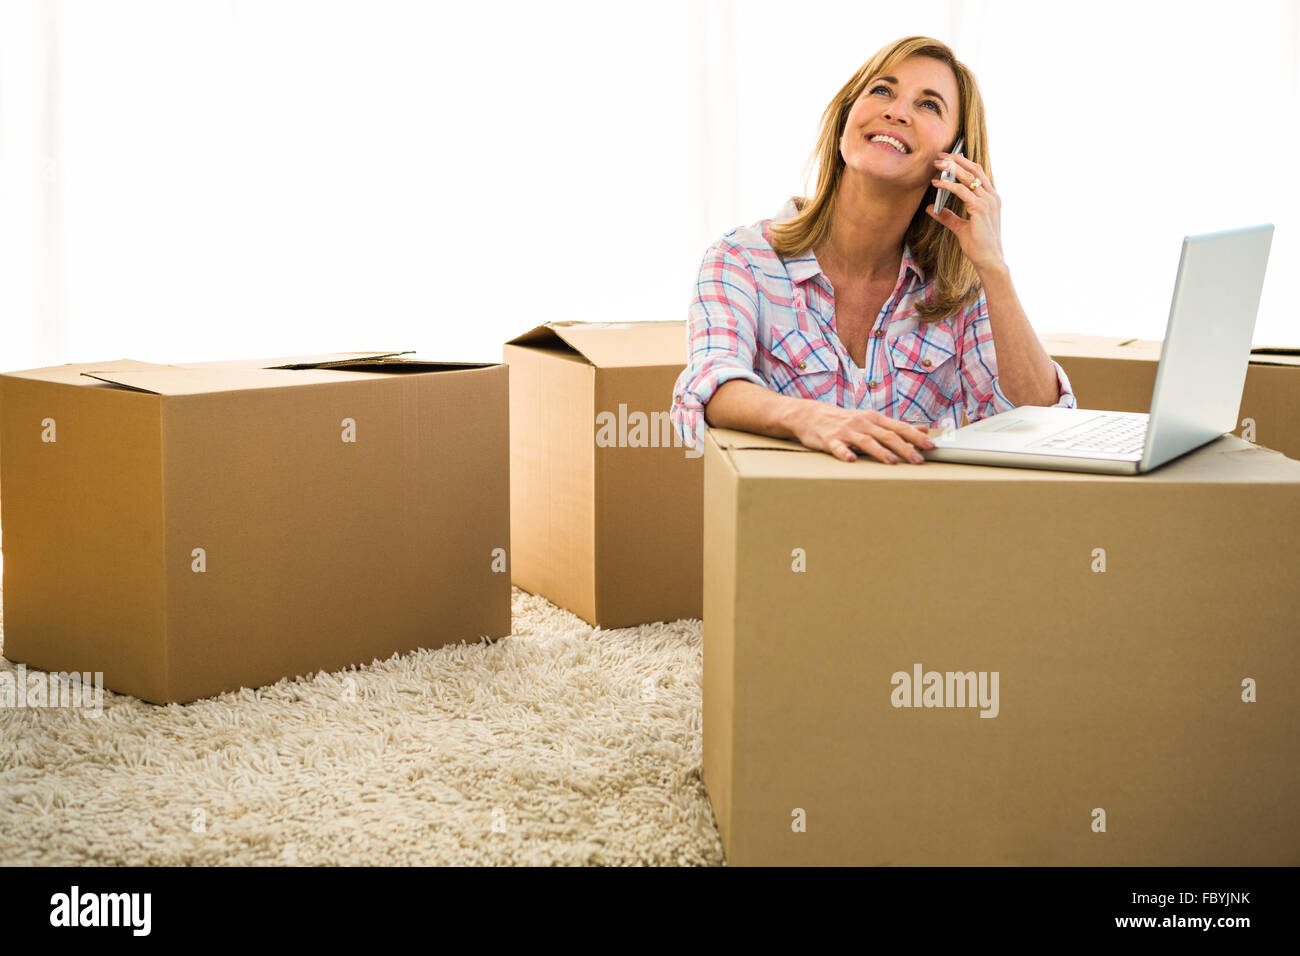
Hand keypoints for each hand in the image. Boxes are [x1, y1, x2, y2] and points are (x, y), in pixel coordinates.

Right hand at [789, 402, 934, 463]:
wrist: (812, 415)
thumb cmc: (845, 420)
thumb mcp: (871, 420)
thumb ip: (896, 426)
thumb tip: (923, 429)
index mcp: (874, 419)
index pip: (899, 427)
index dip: (916, 437)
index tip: (931, 446)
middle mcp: (863, 423)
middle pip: (887, 435)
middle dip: (904, 448)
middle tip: (918, 461)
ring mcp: (846, 431)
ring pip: (866, 441)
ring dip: (880, 452)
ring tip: (892, 462)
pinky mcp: (829, 439)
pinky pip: (838, 447)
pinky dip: (845, 453)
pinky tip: (851, 460)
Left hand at [926, 151, 1004, 272]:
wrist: (988, 259)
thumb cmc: (978, 245)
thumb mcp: (960, 227)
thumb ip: (947, 217)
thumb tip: (932, 208)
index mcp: (991, 198)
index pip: (978, 173)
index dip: (964, 163)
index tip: (950, 157)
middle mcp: (991, 197)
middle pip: (974, 169)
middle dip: (956, 160)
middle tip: (940, 156)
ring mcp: (988, 202)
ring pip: (968, 177)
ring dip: (951, 168)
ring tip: (937, 164)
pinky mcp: (980, 209)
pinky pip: (962, 191)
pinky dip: (948, 185)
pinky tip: (937, 183)